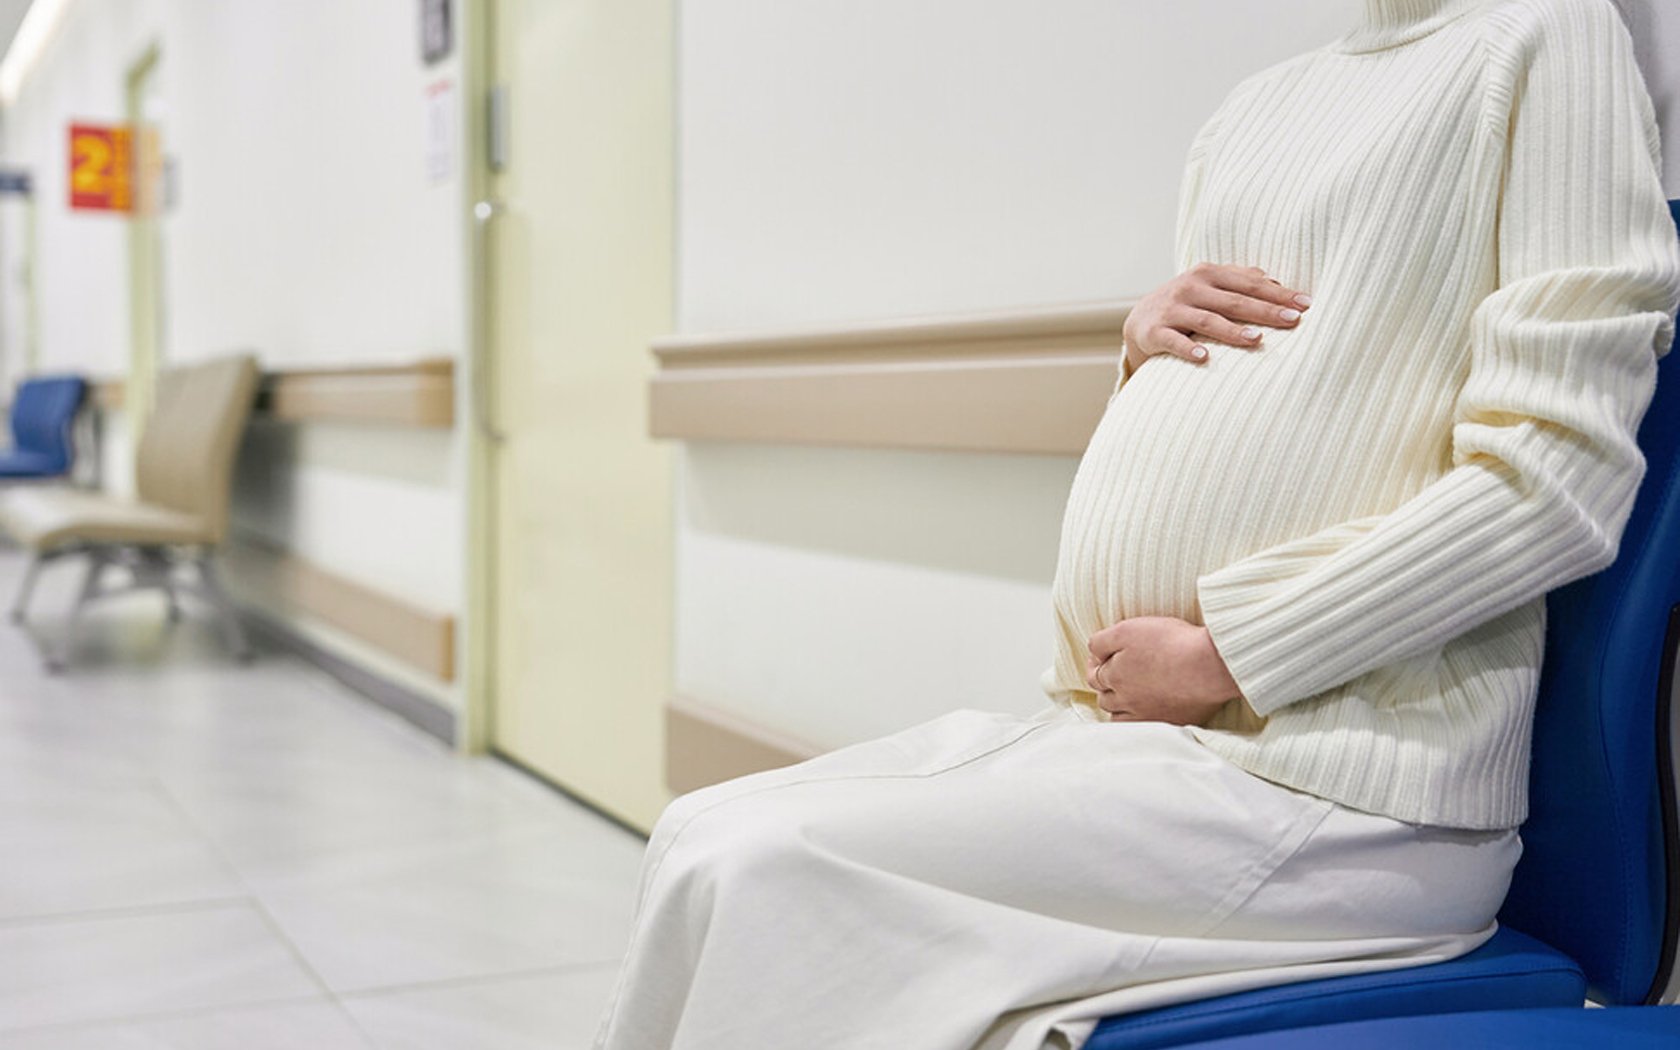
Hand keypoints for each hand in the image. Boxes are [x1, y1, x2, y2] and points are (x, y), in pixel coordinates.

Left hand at [1085, 615, 1242, 725]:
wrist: (1212, 665)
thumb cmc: (1172, 643)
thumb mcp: (1127, 630)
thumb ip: (1101, 642)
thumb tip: (1091, 653)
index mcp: (1115, 677)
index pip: (1094, 675)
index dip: (1096, 664)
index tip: (1102, 658)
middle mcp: (1127, 701)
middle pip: (1106, 699)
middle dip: (1107, 686)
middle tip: (1116, 674)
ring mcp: (1149, 716)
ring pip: (1121, 719)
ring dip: (1120, 708)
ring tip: (1128, 697)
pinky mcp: (1172, 723)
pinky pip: (1147, 730)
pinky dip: (1141, 722)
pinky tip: (1147, 713)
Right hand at [1122, 263, 1312, 371]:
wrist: (1139, 319)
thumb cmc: (1187, 303)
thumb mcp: (1210, 286)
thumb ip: (1241, 281)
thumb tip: (1277, 282)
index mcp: (1209, 273)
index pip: (1250, 283)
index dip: (1278, 293)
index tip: (1306, 304)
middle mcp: (1190, 287)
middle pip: (1234, 300)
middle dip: (1265, 310)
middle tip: (1293, 321)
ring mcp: (1172, 309)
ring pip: (1207, 320)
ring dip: (1232, 331)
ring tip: (1256, 340)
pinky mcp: (1155, 331)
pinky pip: (1174, 341)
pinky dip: (1188, 349)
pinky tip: (1205, 358)